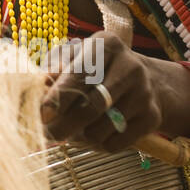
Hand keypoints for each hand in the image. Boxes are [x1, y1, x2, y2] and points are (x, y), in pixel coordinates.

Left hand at [40, 30, 162, 152]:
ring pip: (101, 128)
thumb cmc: (96, 69)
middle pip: (92, 105)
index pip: (80, 74)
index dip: (59, 97)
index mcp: (106, 44)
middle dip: (65, 125)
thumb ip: (53, 69)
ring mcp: (144, 93)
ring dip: (81, 136)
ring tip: (74, 130)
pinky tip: (94, 135)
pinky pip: (116, 143)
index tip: (43, 115)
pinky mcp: (152, 117)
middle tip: (47, 135)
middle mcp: (129, 66)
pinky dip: (98, 145)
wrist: (145, 82)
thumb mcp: (74, 58)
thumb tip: (38, 86)